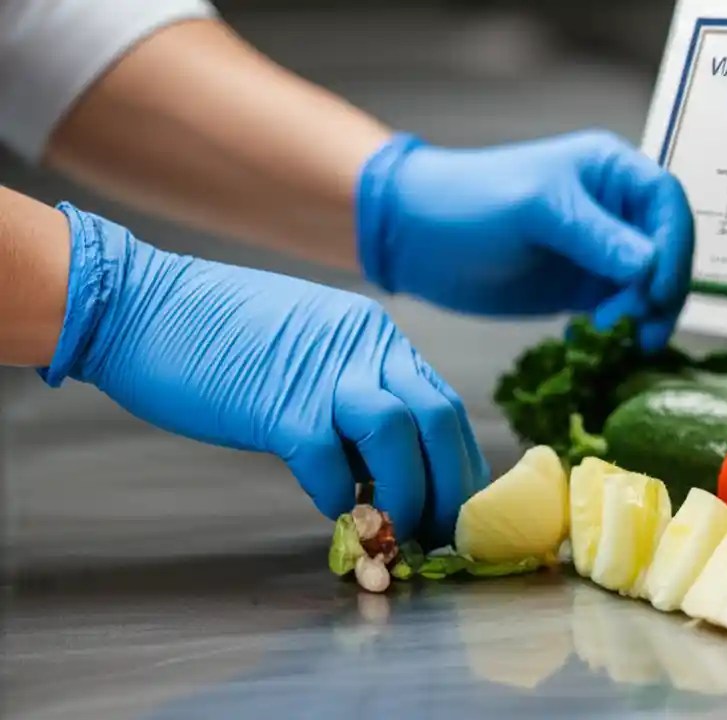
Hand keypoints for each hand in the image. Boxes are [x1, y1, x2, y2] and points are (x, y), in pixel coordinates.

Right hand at [41, 204, 487, 544]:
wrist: (138, 306)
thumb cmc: (214, 334)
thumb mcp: (308, 349)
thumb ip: (351, 394)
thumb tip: (380, 462)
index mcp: (373, 335)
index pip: (444, 403)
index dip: (458, 462)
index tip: (454, 504)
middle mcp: (363, 347)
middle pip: (440, 421)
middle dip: (448, 487)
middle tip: (435, 531)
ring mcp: (324, 374)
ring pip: (402, 439)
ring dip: (407, 496)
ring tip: (391, 529)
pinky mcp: (280, 407)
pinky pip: (331, 466)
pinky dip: (336, 499)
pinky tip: (329, 510)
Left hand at [356, 129, 694, 351]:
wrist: (415, 237)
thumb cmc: (471, 201)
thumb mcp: (536, 210)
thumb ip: (595, 236)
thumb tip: (650, 267)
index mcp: (612, 170)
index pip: (668, 204)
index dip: (674, 247)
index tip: (654, 289)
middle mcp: (615, 208)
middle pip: (669, 249)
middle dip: (662, 289)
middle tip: (640, 326)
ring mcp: (602, 251)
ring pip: (650, 285)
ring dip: (645, 315)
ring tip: (622, 341)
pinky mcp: (584, 288)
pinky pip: (622, 311)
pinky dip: (620, 330)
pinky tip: (597, 344)